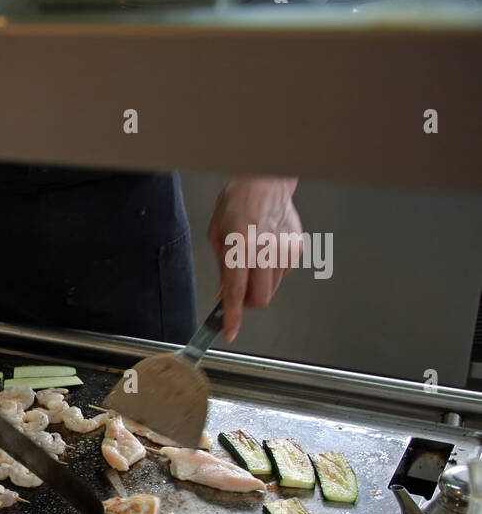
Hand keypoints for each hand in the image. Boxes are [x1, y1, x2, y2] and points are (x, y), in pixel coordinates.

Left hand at [207, 176, 301, 342]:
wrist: (265, 182)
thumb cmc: (237, 203)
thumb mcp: (217, 235)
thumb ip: (223, 267)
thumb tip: (225, 294)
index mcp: (241, 247)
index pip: (237, 291)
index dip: (232, 316)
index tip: (229, 331)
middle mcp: (265, 250)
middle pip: (261, 298)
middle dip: (247, 302)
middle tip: (238, 292)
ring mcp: (284, 250)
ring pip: (272, 288)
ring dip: (259, 285)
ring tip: (251, 263)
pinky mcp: (296, 248)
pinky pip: (282, 273)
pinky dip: (271, 271)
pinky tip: (265, 252)